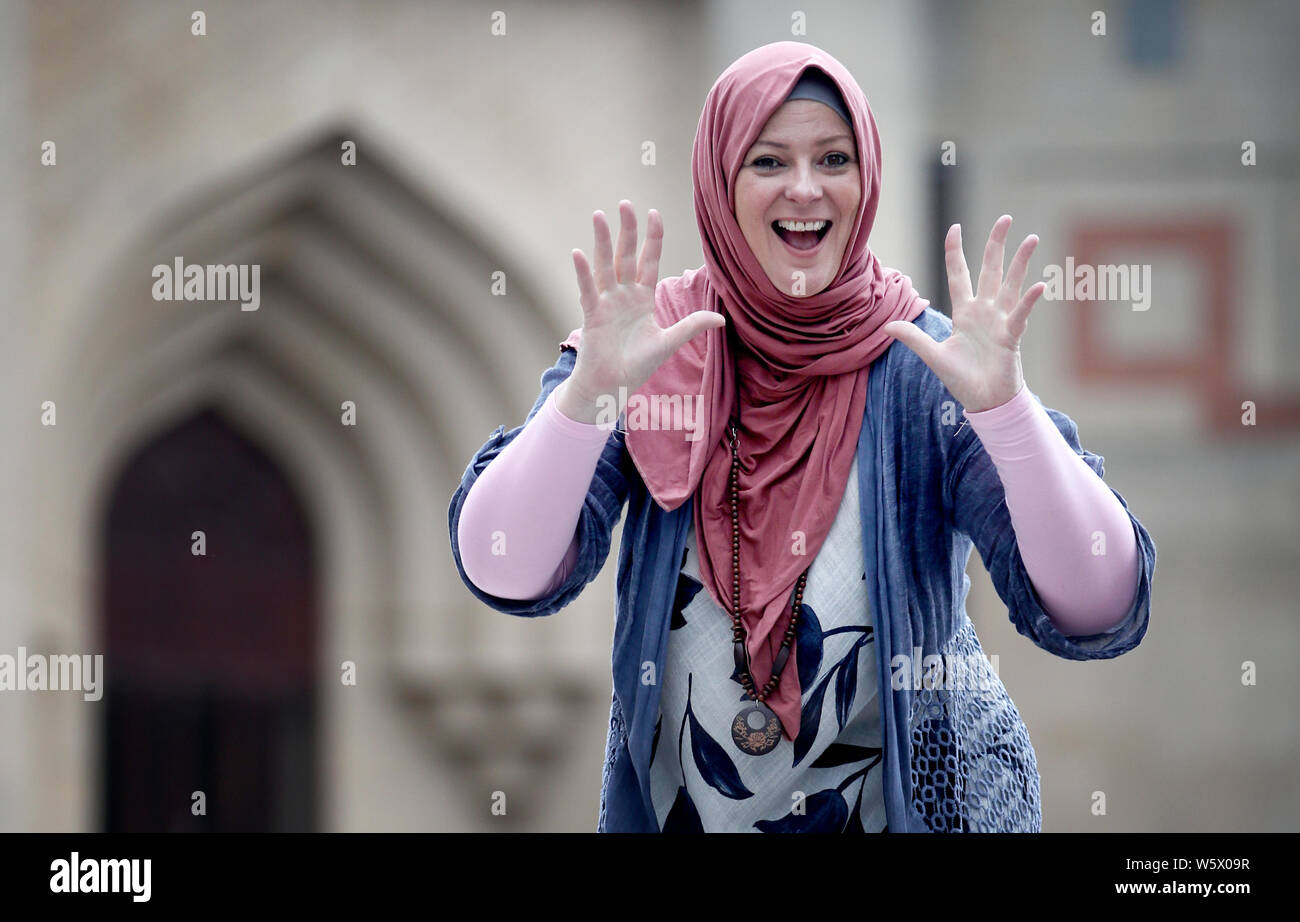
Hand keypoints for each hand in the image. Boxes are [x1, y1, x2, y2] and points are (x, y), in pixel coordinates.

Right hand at [558, 200, 725, 421]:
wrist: (612, 386)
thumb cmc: (636, 365)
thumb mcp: (668, 343)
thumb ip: (691, 326)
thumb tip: (722, 319)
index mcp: (642, 298)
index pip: (649, 260)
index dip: (652, 238)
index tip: (653, 213)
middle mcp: (623, 295)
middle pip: (625, 255)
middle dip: (627, 230)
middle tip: (626, 204)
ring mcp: (606, 303)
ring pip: (605, 265)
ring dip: (602, 241)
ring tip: (599, 216)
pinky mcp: (592, 315)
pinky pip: (588, 290)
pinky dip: (583, 272)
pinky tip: (578, 253)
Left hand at [883, 215, 1044, 413]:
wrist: (984, 402)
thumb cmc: (961, 379)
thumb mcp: (933, 356)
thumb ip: (913, 338)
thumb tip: (887, 326)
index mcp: (964, 312)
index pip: (959, 274)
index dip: (956, 252)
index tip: (956, 227)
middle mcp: (984, 311)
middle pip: (991, 270)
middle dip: (997, 245)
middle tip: (1005, 218)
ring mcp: (1001, 321)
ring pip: (1011, 285)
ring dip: (1021, 263)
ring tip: (1031, 238)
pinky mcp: (1012, 337)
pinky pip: (1020, 315)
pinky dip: (1028, 301)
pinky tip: (1038, 285)